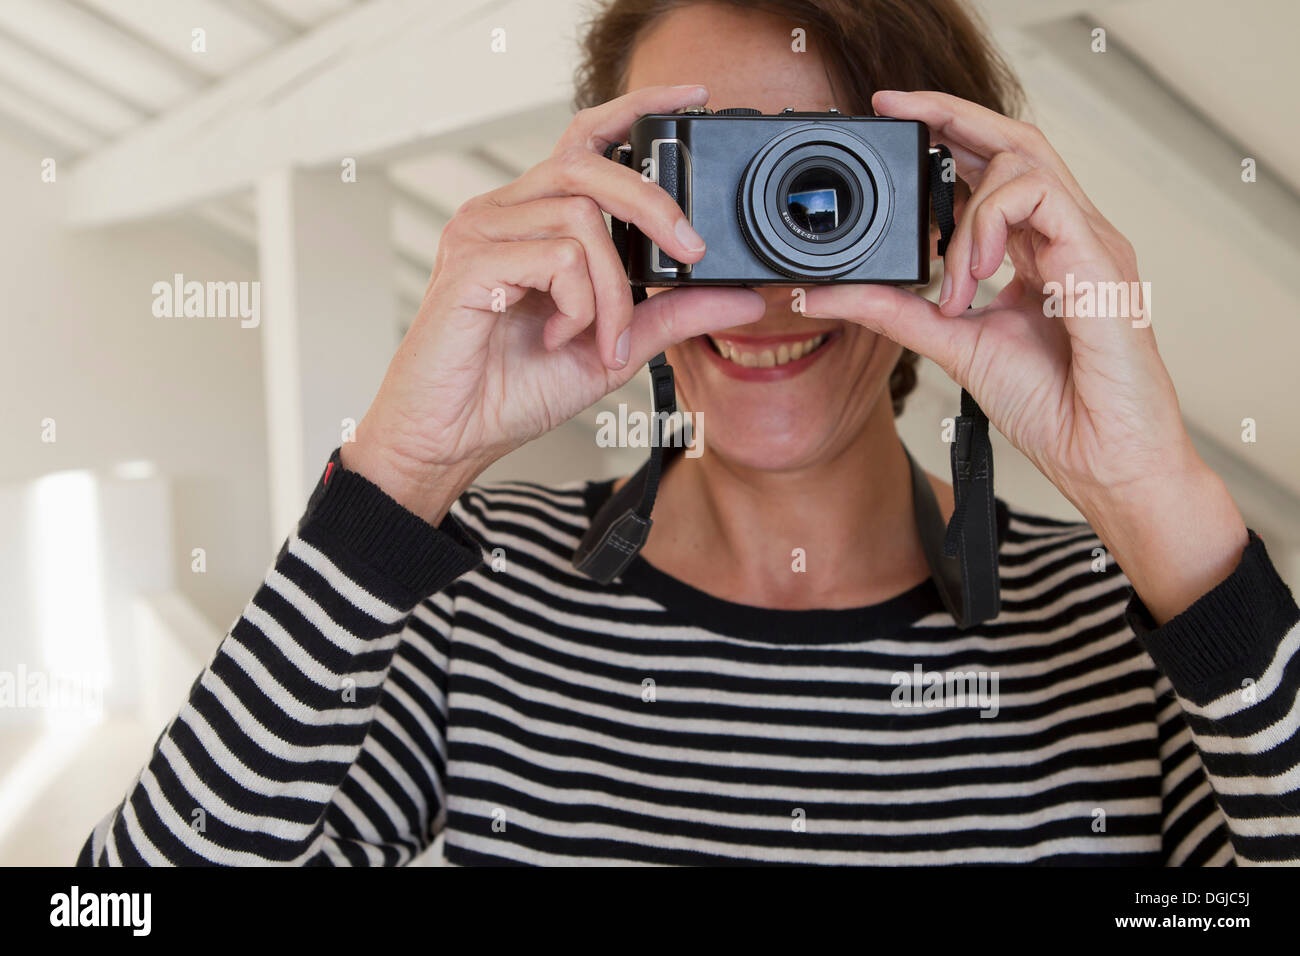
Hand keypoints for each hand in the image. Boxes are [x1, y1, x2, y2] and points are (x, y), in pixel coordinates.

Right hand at [344, 85, 764, 522]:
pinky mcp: (470, 262)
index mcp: (533, 220)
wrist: (453, 438)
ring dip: (612, 291)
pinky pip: (555, 258)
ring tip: (595, 337)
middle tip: (691, 254)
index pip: (585, 141)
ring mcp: (481, 232)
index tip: (691, 98)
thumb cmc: (514, 389)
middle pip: (591, 166)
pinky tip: (559, 336)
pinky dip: (578, 305)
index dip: (636, 110)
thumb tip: (744, 298)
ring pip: (582, 219)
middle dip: (654, 206)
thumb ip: (673, 314)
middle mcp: (504, 212)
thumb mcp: (616, 348)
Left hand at [805, 90, 1246, 621]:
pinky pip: (1041, 199)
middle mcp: (1067, 235)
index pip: (994, 169)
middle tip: (895, 107)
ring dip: (966, 206)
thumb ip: (895, 311)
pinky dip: (992, 223)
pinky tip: (972, 271)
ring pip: (1024, 160)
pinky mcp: (1100, 258)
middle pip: (1015, 140)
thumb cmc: (1051, 405)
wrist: (1101, 456)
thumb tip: (828, 291)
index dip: (946, 136)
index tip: (893, 124)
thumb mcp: (952, 345)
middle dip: (951, 113)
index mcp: (1038, 250)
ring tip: (951, 273)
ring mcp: (1089, 241)